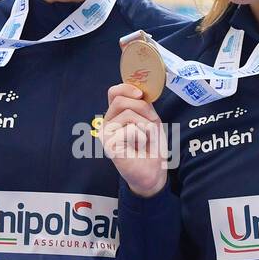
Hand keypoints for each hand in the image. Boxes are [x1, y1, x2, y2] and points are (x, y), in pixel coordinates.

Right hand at [101, 83, 168, 197]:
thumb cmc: (151, 146)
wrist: (152, 171)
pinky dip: (141, 137)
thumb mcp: (151, 119)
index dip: (127, 88)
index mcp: (116, 115)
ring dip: (145, 125)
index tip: (141, 95)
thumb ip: (142, 105)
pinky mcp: (108, 144)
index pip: (114, 92)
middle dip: (142, 109)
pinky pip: (130, 129)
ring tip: (145, 138)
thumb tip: (138, 91)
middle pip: (120, 100)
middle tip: (151, 123)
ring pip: (127, 114)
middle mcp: (107, 122)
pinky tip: (139, 146)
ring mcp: (105, 133)